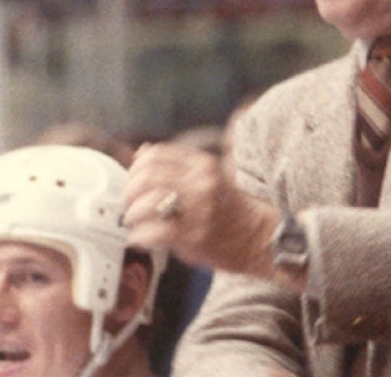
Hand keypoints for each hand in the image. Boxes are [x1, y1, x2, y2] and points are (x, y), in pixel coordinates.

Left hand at [123, 142, 278, 277]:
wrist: (261, 237)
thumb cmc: (231, 210)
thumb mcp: (208, 176)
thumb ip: (176, 165)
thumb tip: (142, 152)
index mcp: (202, 165)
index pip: (155, 154)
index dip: (136, 168)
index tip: (134, 180)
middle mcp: (199, 183)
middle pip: (146, 175)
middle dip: (130, 191)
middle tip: (129, 203)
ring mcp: (197, 210)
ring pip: (147, 202)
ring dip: (132, 214)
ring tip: (134, 222)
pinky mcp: (193, 236)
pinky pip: (154, 232)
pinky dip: (139, 236)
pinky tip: (141, 238)